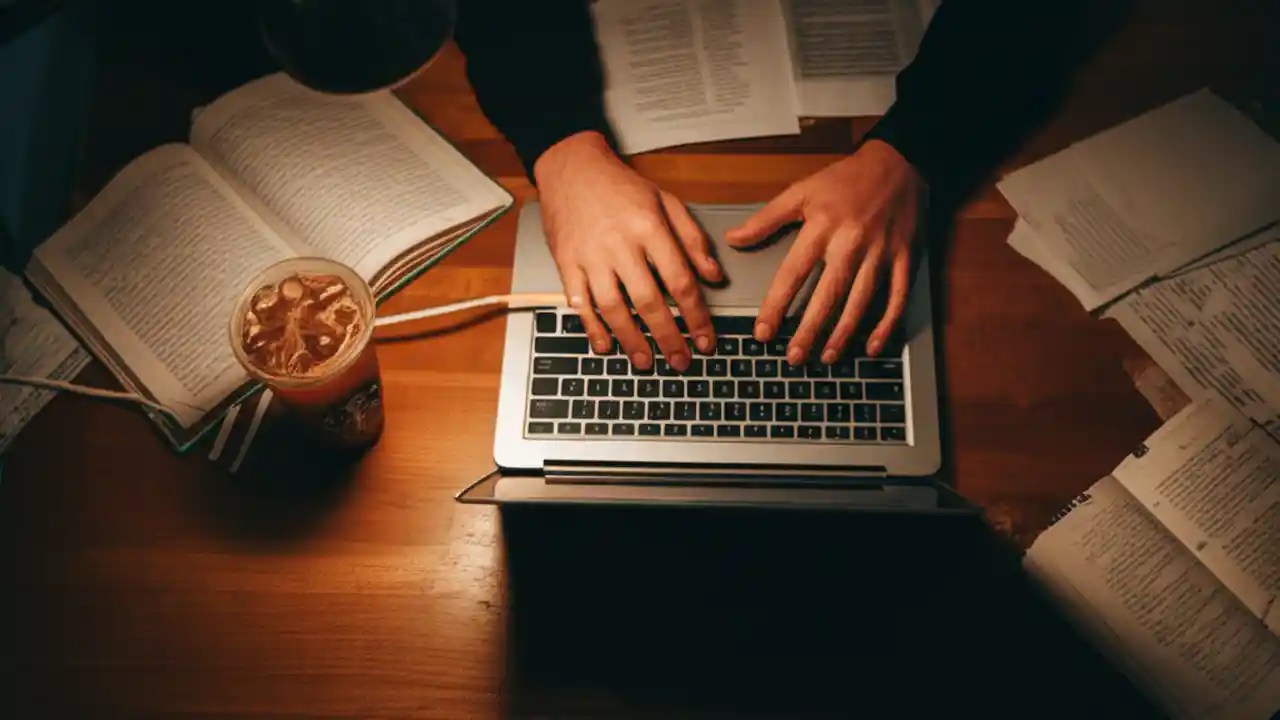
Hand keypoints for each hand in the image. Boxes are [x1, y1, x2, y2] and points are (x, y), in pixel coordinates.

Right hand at [533, 131, 721, 370]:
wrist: (571, 167)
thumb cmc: (620, 186)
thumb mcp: (666, 201)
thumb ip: (692, 239)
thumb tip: (713, 275)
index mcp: (649, 228)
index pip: (680, 281)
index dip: (696, 316)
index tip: (706, 339)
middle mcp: (620, 245)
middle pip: (649, 301)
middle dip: (668, 337)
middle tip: (681, 361)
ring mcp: (590, 256)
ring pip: (613, 307)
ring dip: (631, 340)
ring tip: (646, 361)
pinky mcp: (566, 263)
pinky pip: (579, 302)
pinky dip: (592, 328)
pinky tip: (605, 346)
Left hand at [725, 139, 925, 363]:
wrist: (900, 162)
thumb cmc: (846, 179)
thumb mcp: (802, 191)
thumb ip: (766, 219)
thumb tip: (734, 239)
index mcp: (822, 227)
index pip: (793, 273)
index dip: (777, 305)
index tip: (763, 332)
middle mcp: (851, 244)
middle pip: (828, 294)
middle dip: (809, 329)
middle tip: (794, 357)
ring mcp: (881, 253)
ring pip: (861, 301)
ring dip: (843, 333)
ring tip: (826, 357)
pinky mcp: (905, 258)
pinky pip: (897, 297)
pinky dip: (887, 325)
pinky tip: (873, 347)